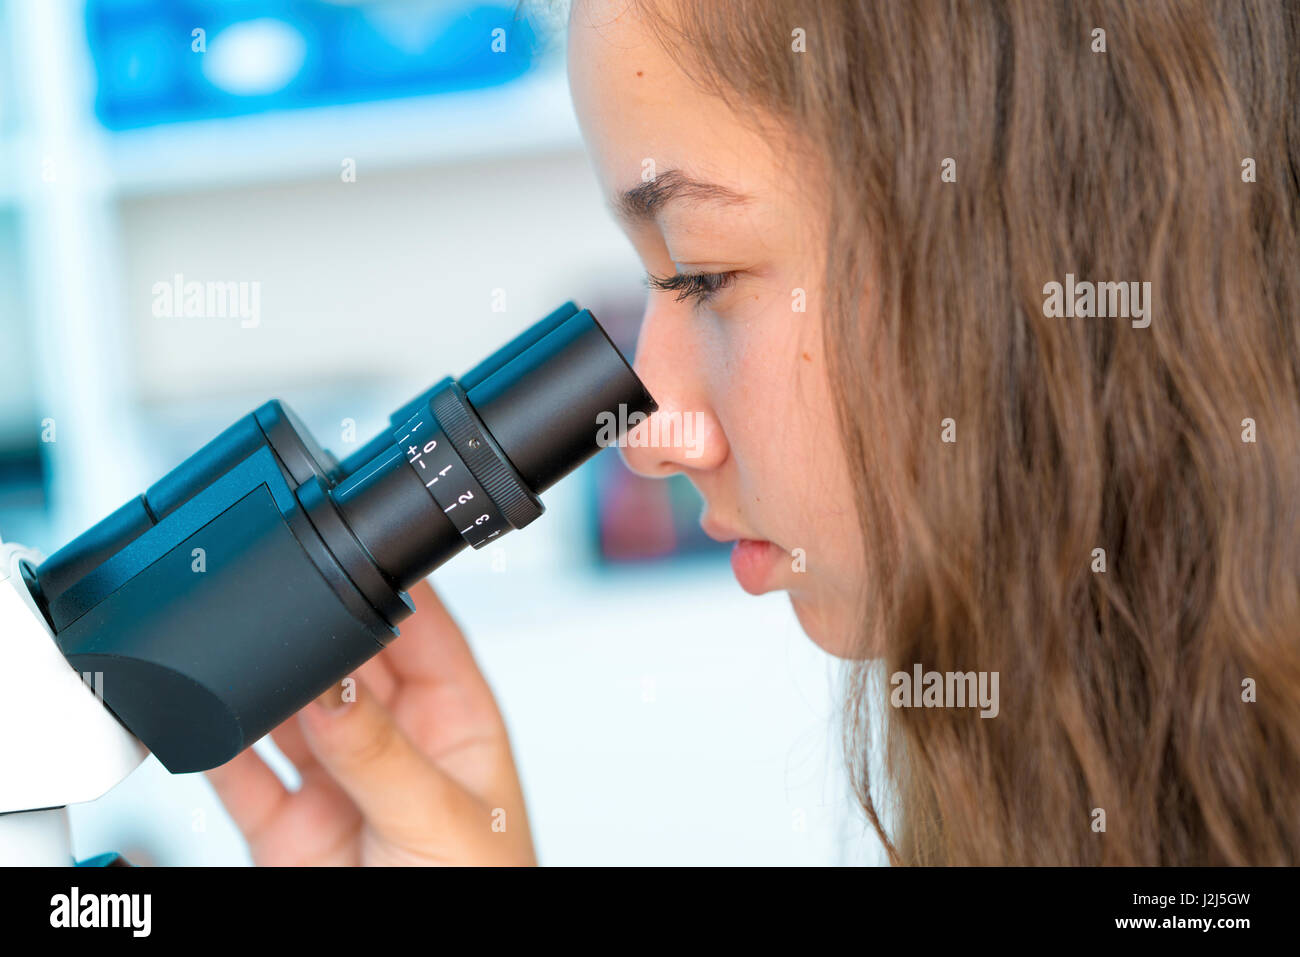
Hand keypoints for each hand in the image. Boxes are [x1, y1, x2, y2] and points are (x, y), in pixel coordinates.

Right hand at [205, 578, 535, 864]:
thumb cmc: (483, 897)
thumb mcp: (438, 819)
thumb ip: (379, 752)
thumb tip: (329, 684)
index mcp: (455, 722)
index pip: (423, 632)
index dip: (392, 585)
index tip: (356, 546)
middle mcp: (395, 741)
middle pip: (347, 659)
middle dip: (314, 628)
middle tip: (280, 598)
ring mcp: (339, 780)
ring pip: (289, 707)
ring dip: (263, 680)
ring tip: (240, 652)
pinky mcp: (287, 824)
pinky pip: (241, 771)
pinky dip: (215, 743)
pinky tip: (203, 714)